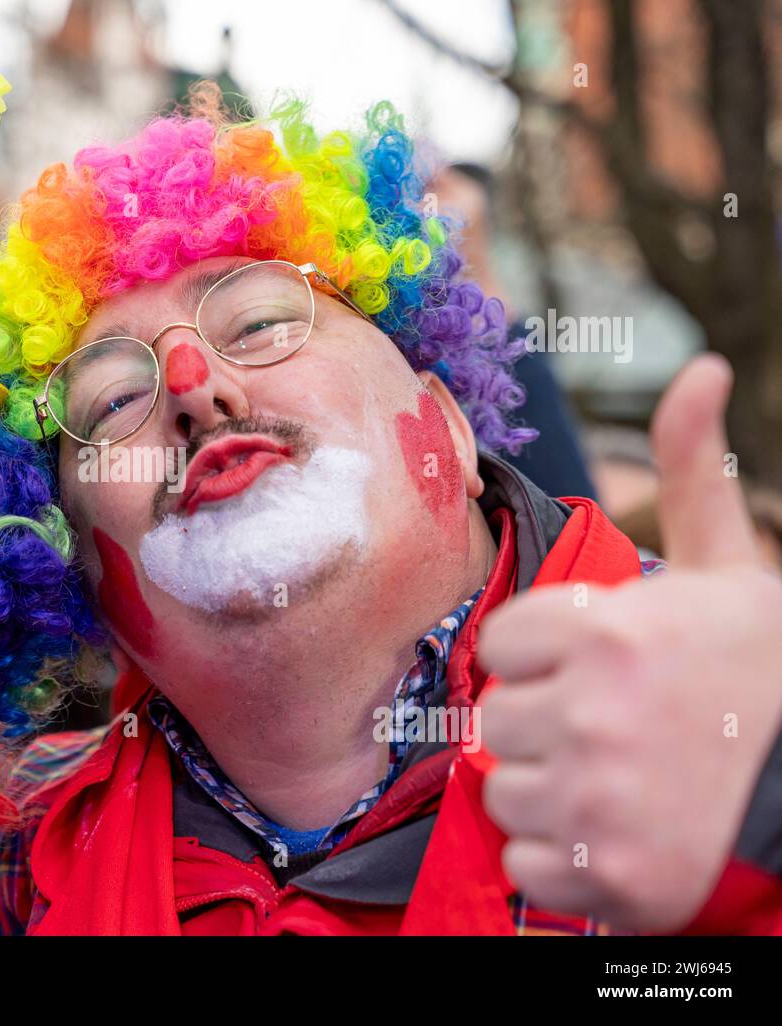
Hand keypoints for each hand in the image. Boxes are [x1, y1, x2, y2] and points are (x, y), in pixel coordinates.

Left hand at [478, 353, 781, 931]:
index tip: (595, 670)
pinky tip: (620, 835)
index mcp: (603, 629)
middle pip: (494, 722)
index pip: (498, 648)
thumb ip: (690, 471)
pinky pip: (528, 862)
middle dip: (545, 726)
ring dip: (551, 793)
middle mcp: (590, 710)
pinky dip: (564, 860)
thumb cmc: (760, 670)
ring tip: (621, 783)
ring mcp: (597, 798)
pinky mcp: (607, 875)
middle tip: (615, 732)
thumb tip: (704, 369)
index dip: (543, 661)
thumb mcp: (729, 565)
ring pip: (504, 793)